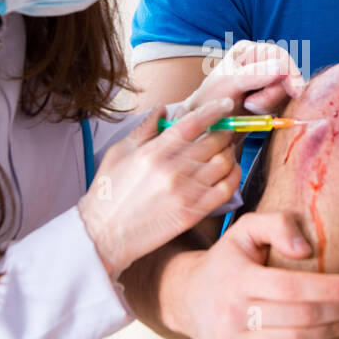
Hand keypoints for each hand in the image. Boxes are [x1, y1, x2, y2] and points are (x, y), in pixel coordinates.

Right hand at [77, 98, 239, 277]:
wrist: (104, 234)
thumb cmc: (109, 193)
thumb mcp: (119, 152)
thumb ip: (144, 128)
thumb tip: (163, 110)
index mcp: (154, 151)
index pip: (193, 122)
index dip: (214, 110)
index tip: (225, 104)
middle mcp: (173, 169)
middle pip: (214, 141)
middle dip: (224, 132)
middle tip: (224, 131)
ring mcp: (185, 192)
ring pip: (224, 163)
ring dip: (230, 152)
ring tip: (226, 150)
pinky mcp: (192, 213)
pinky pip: (226, 189)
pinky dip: (234, 176)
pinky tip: (230, 171)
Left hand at [172, 38, 306, 119]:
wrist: (206, 125)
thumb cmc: (211, 100)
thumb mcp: (229, 84)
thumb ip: (254, 74)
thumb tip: (281, 67)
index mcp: (249, 50)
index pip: (280, 56)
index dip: (289, 75)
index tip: (294, 92)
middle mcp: (261, 61)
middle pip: (287, 75)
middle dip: (273, 94)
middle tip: (250, 104)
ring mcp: (268, 80)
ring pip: (287, 92)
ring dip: (271, 104)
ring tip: (249, 108)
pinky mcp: (272, 97)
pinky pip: (284, 103)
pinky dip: (273, 110)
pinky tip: (256, 113)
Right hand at [175, 210, 338, 338]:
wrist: (186, 296)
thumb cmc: (228, 261)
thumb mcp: (246, 229)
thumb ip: (278, 225)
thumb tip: (306, 250)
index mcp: (237, 278)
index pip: (292, 287)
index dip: (331, 289)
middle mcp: (230, 312)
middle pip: (298, 317)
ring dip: (329, 334)